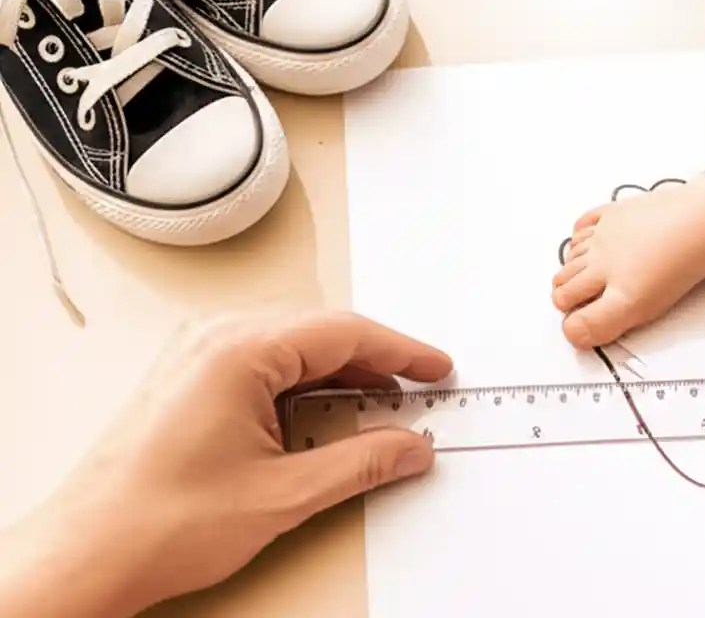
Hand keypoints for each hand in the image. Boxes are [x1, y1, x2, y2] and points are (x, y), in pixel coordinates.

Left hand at [0, 312, 451, 617]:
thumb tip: (409, 447)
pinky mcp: (190, 378)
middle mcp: (215, 338)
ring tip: (381, 403)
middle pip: (321, 332)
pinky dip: (305, 381)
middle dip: (376, 361)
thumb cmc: (160, 521)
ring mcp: (197, 355)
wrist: (86, 554)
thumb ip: (361, 463)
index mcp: (239, 350)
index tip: (436, 368)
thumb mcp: (284, 494)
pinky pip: (264, 361)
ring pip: (293, 345)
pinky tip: (326, 410)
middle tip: (419, 387)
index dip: (402, 353)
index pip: (344, 333)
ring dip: (341, 371)